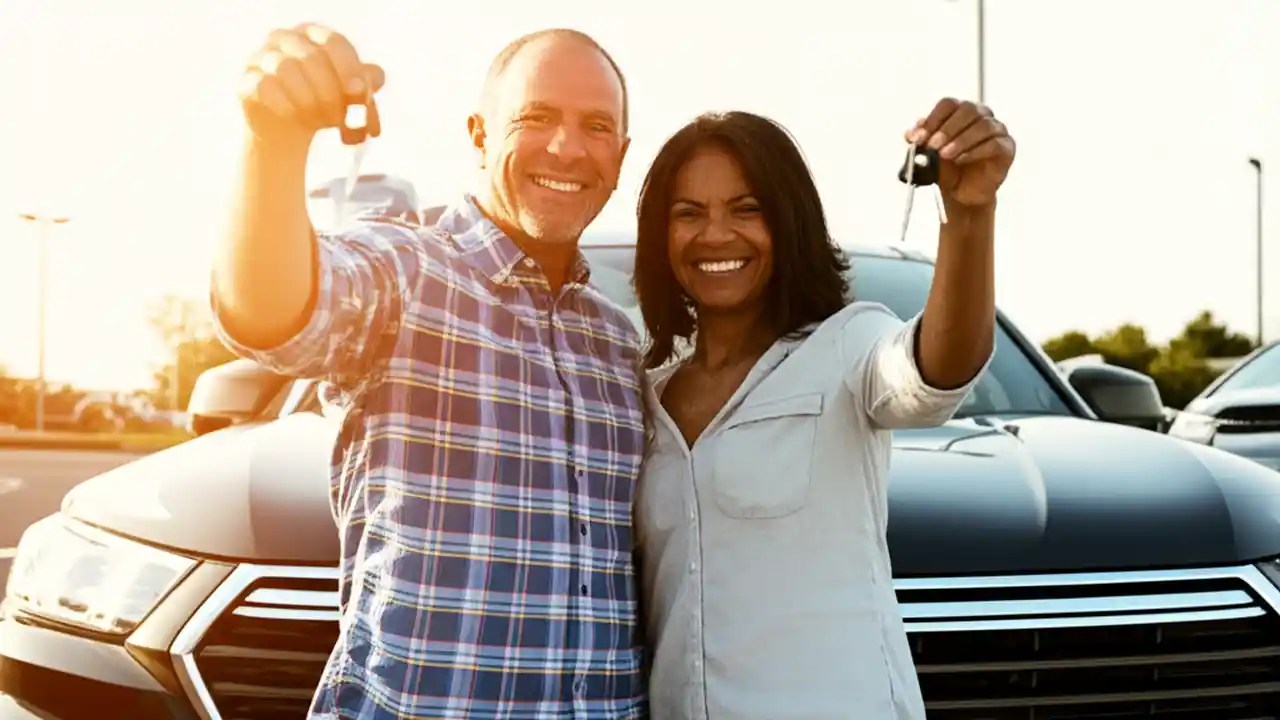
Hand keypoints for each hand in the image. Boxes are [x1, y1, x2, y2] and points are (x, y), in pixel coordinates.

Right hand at [239, 23, 384, 143]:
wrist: (289, 126)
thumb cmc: (325, 102)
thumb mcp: (351, 93)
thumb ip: (367, 81)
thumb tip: (373, 77)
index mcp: (314, 34)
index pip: (334, 42)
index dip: (349, 68)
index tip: (358, 94)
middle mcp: (285, 38)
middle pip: (312, 58)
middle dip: (330, 93)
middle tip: (338, 118)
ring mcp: (261, 56)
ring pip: (287, 69)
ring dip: (308, 101)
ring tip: (316, 119)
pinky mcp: (246, 80)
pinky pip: (265, 87)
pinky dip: (285, 106)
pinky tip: (294, 117)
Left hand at [905, 98, 1014, 207]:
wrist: (962, 193)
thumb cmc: (947, 169)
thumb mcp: (928, 155)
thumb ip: (920, 143)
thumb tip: (910, 133)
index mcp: (960, 111)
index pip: (948, 104)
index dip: (933, 118)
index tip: (919, 137)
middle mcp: (981, 115)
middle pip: (968, 110)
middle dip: (948, 128)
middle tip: (933, 146)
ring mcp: (997, 130)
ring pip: (983, 126)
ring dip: (961, 140)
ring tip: (945, 155)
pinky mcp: (1007, 147)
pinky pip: (994, 144)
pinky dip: (975, 151)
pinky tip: (961, 160)